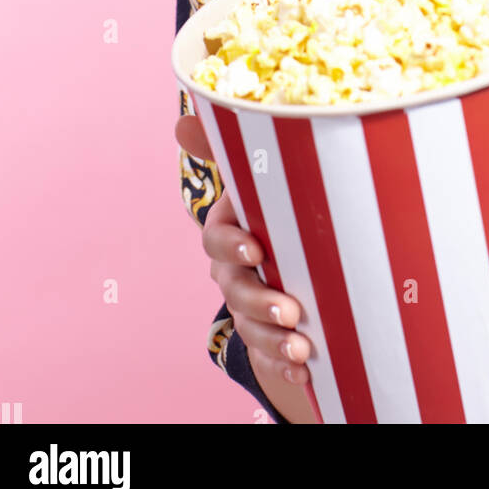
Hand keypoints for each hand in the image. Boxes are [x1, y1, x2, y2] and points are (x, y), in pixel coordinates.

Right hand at [175, 112, 314, 389]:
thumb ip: (229, 145)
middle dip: (260, 302)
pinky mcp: (272, 331)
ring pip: (251, 325)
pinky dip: (288, 363)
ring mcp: (252, 302)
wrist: (305, 253)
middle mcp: (235, 268)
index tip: (256, 249)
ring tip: (304, 346)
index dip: (232, 244)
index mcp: (232, 228)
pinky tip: (309, 368)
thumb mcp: (267, 173)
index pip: (217, 238)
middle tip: (291, 310)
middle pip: (235, 289)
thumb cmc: (281, 203)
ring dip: (274, 339)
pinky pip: (272, 352)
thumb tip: (179, 121)